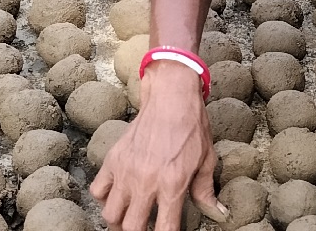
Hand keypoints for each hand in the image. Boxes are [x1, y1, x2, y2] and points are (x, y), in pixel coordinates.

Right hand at [91, 66, 223, 230]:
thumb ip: (206, 192)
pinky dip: (104, 198)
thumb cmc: (192, 128)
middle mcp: (146, 182)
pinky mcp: (113, 160)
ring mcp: (126, 171)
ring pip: (110, 214)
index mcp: (172, 185)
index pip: (164, 229)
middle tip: (145, 228)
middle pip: (131, 228)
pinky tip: (117, 195)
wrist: (171, 98)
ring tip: (128, 218)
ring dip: (119, 221)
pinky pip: (98, 190)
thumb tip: (218, 214)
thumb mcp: (206, 161)